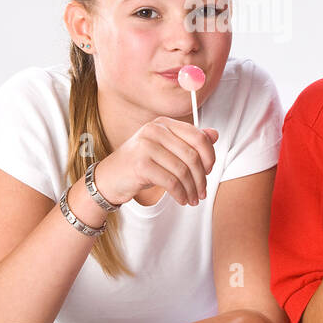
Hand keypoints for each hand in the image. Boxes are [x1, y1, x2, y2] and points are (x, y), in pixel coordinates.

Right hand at [94, 117, 218, 207]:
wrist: (108, 179)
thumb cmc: (140, 165)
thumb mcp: (165, 150)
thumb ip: (188, 141)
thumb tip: (214, 134)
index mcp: (163, 123)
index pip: (197, 136)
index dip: (209, 156)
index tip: (208, 171)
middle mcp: (155, 130)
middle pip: (192, 155)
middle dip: (201, 178)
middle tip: (202, 192)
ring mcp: (146, 146)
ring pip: (182, 170)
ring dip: (192, 189)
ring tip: (193, 199)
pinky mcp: (140, 164)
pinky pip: (171, 181)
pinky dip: (180, 194)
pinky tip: (182, 200)